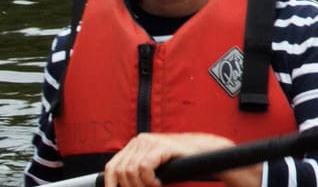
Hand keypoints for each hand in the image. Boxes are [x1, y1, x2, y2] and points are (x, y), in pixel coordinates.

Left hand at [103, 131, 237, 186]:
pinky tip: (158, 183)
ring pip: (130, 171)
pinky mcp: (160, 145)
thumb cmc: (179, 163)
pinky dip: (149, 180)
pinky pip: (144, 167)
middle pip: (120, 171)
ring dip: (141, 185)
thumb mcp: (153, 166)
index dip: (110, 184)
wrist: (204, 153)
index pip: (112, 166)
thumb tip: (117, 186)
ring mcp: (149, 141)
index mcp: (135, 144)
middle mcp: (139, 140)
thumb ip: (136, 171)